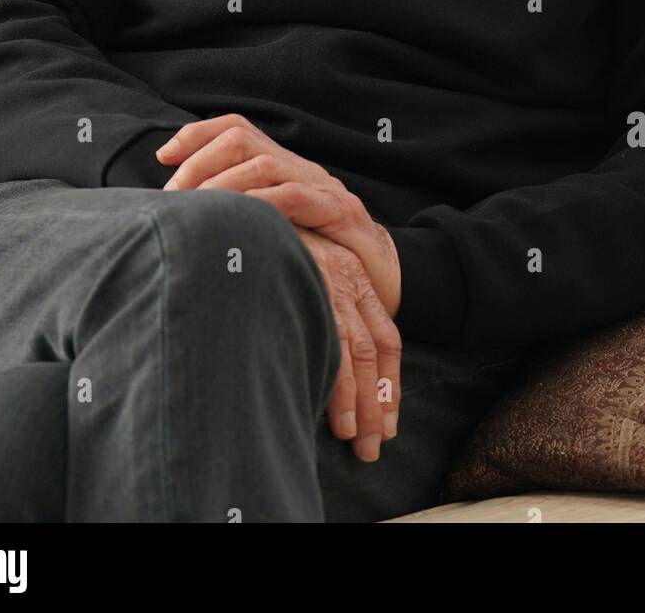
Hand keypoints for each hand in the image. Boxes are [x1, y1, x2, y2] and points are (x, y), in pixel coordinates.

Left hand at [156, 115, 401, 317]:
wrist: (387, 276)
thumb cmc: (323, 257)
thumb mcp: (279, 229)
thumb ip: (243, 216)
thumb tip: (182, 219)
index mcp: (284, 167)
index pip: (237, 128)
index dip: (196, 135)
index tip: (163, 156)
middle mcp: (301, 168)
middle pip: (242, 139)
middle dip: (199, 164)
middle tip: (173, 198)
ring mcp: (323, 187)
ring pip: (262, 165)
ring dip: (221, 186)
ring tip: (197, 213)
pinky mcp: (341, 213)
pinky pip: (293, 198)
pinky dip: (259, 205)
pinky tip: (238, 223)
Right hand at [293, 225, 401, 461]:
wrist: (255, 198)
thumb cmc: (273, 235)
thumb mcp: (307, 262)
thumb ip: (319, 300)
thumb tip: (322, 353)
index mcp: (354, 277)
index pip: (384, 338)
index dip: (389, 383)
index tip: (389, 423)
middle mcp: (348, 279)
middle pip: (374, 350)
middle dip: (376, 403)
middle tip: (372, 448)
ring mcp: (327, 280)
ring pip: (352, 350)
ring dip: (355, 399)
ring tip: (353, 439)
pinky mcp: (304, 281)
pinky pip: (322, 334)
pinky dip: (328, 373)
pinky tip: (321, 405)